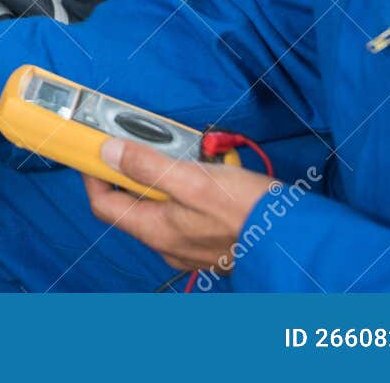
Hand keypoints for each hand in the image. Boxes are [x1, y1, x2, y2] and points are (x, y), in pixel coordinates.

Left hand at [82, 138, 277, 276]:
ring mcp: (187, 244)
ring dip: (161, 177)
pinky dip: (183, 189)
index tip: (94, 150)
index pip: (104, 205)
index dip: (94, 175)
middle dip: (132, 171)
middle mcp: (167, 243)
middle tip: (142, 144)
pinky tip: (203, 174)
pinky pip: (182, 212)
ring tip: (181, 155)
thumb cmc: (248, 212)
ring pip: (158, 206)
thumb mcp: (193, 180)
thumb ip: (148, 166)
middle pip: (131, 204)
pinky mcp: (208, 239)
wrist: (295, 240)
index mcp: (157, 231)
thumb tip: (109, 153)